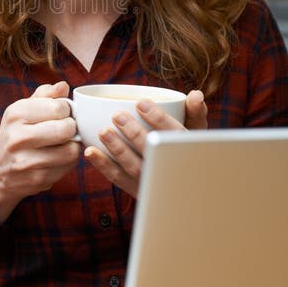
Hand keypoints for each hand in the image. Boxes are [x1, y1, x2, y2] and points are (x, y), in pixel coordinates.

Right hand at [0, 81, 80, 222]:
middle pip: (65, 129)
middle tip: (66, 129)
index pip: (58, 107)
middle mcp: (18, 137)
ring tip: (64, 143)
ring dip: (72, 146)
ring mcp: (27, 161)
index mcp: (16, 114)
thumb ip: (44, 96)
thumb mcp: (22, 111)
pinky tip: (59, 157)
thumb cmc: (14, 135)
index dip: (66, 110)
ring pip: (70, 150)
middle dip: (71, 128)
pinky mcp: (37, 179)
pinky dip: (68, 161)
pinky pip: (67, 167)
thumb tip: (64, 86)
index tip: (61, 114)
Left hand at [84, 89, 206, 197]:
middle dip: (134, 134)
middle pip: (153, 153)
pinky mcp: (138, 192)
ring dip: (117, 150)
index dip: (158, 119)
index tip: (141, 102)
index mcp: (188, 152)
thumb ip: (194, 113)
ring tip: (103, 132)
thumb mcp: (196, 134)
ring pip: (134, 169)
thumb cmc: (188, 152)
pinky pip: (119, 180)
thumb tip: (195, 94)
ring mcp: (154, 183)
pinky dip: (103, 166)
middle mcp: (172, 171)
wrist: (187, 190)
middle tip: (117, 116)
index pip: (175, 135)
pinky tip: (90, 152)